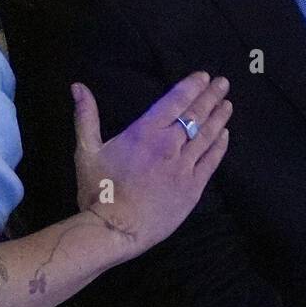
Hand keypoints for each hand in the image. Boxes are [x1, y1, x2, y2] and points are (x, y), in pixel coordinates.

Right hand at [72, 71, 230, 253]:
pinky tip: (225, 136)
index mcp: (145, 132)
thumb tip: (77, 86)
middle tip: (223, 83)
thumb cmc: (98, 189)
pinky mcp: (192, 188)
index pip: (175, 101)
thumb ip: (86, 115)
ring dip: (219, 118)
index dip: (192, 86)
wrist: (115, 229)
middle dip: (211, 96)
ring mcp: (184, 167)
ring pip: (207, 136)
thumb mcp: (86, 149)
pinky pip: (211, 162)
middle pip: (195, 115)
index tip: (204, 76)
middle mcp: (169, 145)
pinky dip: (220, 146)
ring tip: (228, 104)